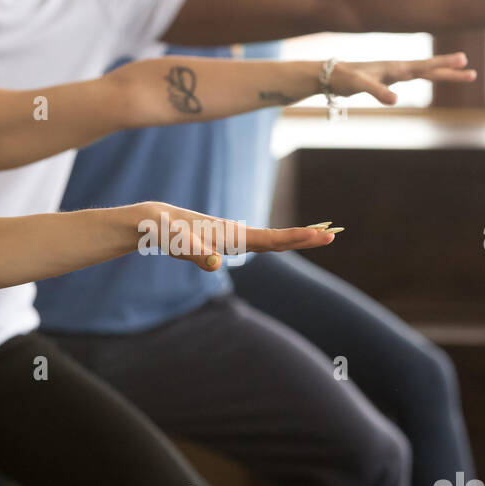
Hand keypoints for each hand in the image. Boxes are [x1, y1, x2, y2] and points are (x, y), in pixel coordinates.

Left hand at [140, 202, 339, 271]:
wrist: (151, 221)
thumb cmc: (162, 232)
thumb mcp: (175, 242)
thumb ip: (194, 253)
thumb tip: (217, 264)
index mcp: (230, 235)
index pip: (269, 239)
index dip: (295, 238)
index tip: (320, 234)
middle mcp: (235, 234)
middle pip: (276, 238)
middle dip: (304, 237)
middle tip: (333, 234)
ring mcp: (230, 238)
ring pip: (268, 240)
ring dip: (293, 239)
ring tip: (320, 235)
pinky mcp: (224, 241)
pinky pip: (255, 243)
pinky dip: (275, 242)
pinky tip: (283, 243)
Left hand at [330, 54, 477, 104]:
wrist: (330, 74)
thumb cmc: (343, 78)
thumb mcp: (359, 85)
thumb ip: (377, 91)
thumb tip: (396, 101)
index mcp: (394, 68)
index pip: (424, 66)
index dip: (443, 65)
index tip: (463, 60)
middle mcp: (397, 68)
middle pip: (430, 69)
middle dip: (450, 70)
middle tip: (473, 72)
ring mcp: (394, 72)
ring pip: (425, 72)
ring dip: (443, 73)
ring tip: (464, 72)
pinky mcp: (389, 78)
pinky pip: (415, 76)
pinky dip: (428, 76)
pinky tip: (434, 76)